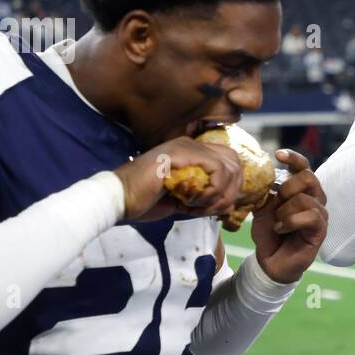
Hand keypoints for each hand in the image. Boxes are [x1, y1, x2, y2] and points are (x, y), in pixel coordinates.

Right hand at [113, 137, 242, 220]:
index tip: (217, 207)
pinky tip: (192, 202)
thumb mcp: (185, 200)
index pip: (229, 161)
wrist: (120, 198)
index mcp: (192, 152)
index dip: (231, 186)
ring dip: (219, 195)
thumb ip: (207, 198)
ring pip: (228, 168)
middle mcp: (192, 144)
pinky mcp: (182, 154)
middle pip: (234, 162)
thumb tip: (231, 204)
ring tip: (197, 208)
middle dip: (230, 191)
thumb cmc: (146, 200)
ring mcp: (187, 146)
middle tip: (212, 209)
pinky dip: (211, 192)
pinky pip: (217, 171)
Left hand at [250, 149, 326, 283]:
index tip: (278, 155)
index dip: (294, 158)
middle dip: (287, 187)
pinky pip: (311, 216)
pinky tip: (281, 229)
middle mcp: (315, 199)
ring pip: (306, 199)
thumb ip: (267, 190)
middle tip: (277, 203)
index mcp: (301, 190)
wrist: (269, 260)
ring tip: (277, 223)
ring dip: (285, 211)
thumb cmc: (269, 233)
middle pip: (308, 177)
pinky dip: (290, 221)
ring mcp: (320, 215)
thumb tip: (264, 174)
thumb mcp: (263, 207)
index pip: (304, 167)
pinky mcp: (320, 230)